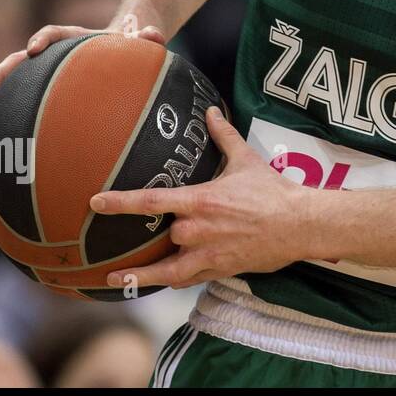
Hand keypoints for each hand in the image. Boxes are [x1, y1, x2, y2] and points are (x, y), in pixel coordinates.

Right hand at [0, 23, 166, 113]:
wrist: (123, 54)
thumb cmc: (132, 50)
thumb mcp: (142, 43)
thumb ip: (149, 37)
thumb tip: (153, 34)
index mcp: (76, 39)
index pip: (55, 33)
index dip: (43, 39)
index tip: (34, 49)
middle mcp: (54, 55)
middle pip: (21, 60)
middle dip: (4, 73)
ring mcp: (46, 74)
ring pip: (14, 84)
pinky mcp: (45, 93)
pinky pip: (22, 105)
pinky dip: (8, 120)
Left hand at [89, 107, 308, 289]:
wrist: (299, 224)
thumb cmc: (273, 191)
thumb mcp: (246, 160)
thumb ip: (224, 136)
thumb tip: (212, 112)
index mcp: (200, 200)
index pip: (150, 200)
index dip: (120, 202)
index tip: (96, 203)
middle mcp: (197, 229)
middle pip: (162, 234)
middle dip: (154, 234)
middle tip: (128, 236)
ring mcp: (206, 252)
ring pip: (164, 268)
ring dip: (139, 274)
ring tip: (114, 278)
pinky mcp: (218, 269)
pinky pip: (187, 278)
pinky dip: (171, 280)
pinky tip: (159, 283)